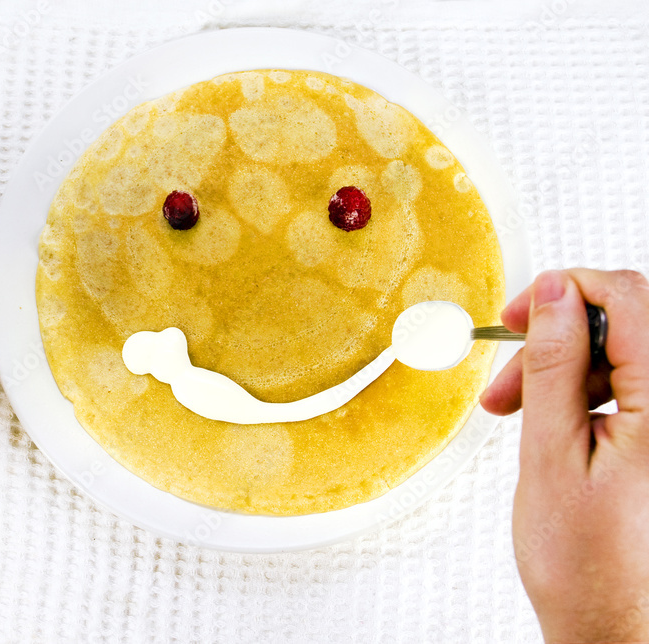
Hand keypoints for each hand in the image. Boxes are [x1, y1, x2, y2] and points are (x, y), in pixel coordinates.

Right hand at [482, 269, 648, 641]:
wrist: (615, 627)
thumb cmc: (588, 566)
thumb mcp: (550, 456)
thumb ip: (552, 367)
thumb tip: (553, 295)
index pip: (628, 297)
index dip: (565, 291)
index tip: (518, 315)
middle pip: (627, 320)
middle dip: (558, 334)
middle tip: (507, 374)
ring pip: (625, 351)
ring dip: (565, 368)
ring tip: (516, 408)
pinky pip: (632, 385)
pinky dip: (585, 392)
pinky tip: (551, 422)